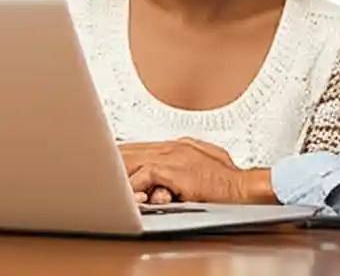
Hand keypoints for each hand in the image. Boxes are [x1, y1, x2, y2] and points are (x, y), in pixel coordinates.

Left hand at [120, 138, 272, 203]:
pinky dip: (135, 186)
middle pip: (133, 149)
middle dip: (113, 159)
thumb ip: (184, 167)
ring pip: (134, 160)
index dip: (124, 154)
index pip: (143, 147)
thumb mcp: (205, 165)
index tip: (110, 158)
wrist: (245, 187)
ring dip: (121, 174)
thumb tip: (167, 182)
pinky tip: (132, 194)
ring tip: (107, 181)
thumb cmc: (229, 182)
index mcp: (180, 146)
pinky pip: (144, 175)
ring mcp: (173, 157)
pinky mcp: (174, 170)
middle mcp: (174, 148)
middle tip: (94, 164)